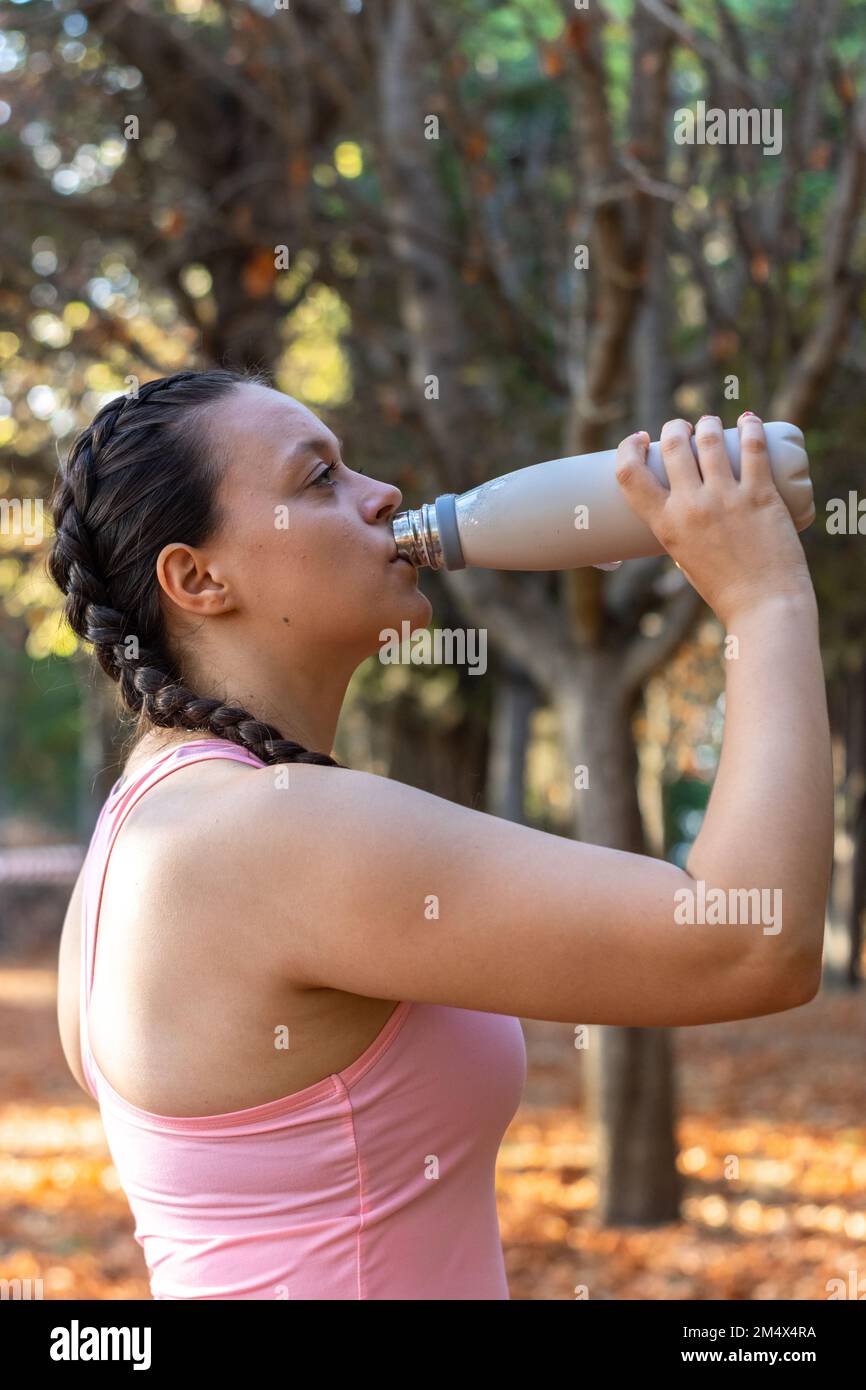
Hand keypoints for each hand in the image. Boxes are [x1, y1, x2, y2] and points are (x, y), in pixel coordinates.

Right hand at [613, 413, 814, 626]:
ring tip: (710, 424)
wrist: (765, 607)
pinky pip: (754, 449)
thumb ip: (682, 532)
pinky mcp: (761, 495)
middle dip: (674, 429)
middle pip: (673, 447)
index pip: (630, 474)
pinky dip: (751, 428)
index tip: (638, 441)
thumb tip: (684, 509)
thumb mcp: (685, 560)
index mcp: (665, 525)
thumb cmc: (724, 591)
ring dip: (707, 424)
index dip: (627, 448)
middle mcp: (692, 506)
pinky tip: (749, 420)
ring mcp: (727, 498)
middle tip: (682, 430)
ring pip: (710, 440)